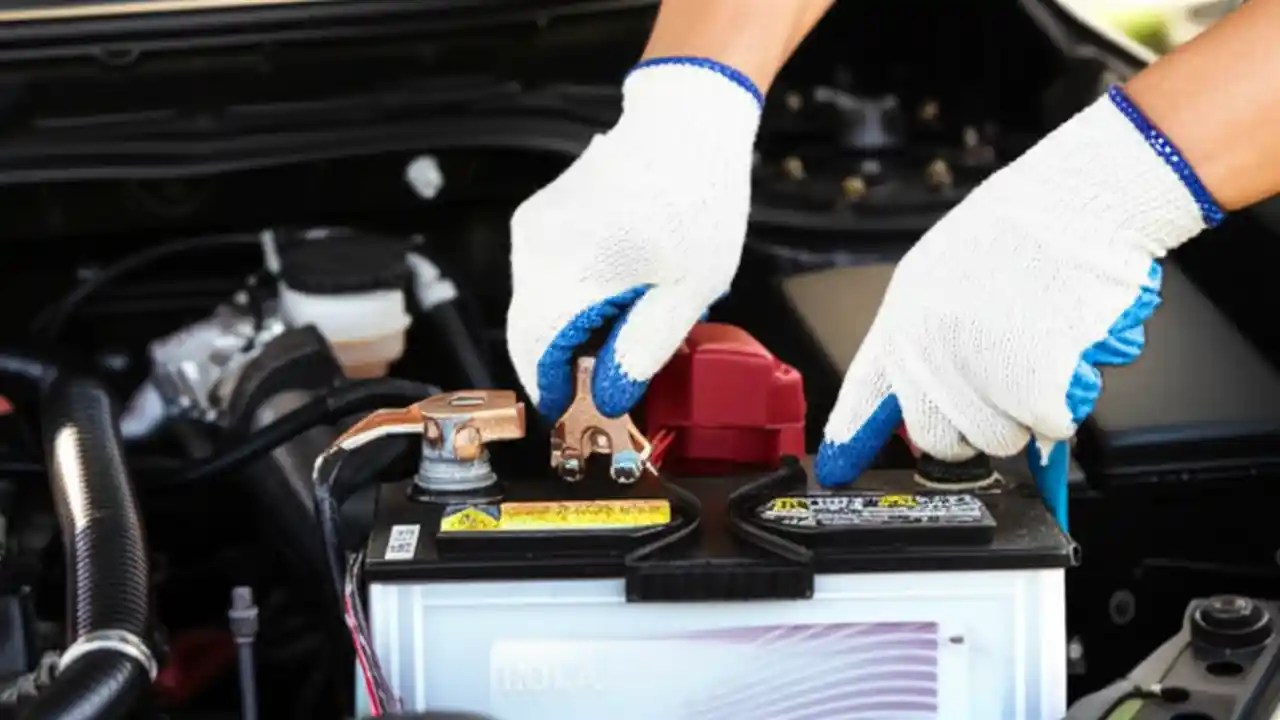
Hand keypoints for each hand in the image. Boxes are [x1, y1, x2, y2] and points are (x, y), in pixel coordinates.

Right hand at [507, 59, 761, 418]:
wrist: (685, 124)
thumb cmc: (694, 200)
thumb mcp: (683, 295)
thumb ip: (640, 354)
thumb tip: (610, 397)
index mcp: (566, 275)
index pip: (535, 354)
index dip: (552, 392)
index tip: (572, 413)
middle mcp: (536, 251)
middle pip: (531, 331)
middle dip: (563, 365)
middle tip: (606, 385)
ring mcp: (535, 229)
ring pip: (536, 304)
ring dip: (569, 330)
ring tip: (625, 332)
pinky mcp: (543, 216)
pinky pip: (544, 274)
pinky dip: (570, 298)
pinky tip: (616, 296)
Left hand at [816, 87, 1223, 488]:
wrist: (1081, 202)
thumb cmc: (1023, 228)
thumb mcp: (943, 275)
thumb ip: (935, 339)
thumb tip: (946, 398)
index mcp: (902, 324)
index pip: (865, 397)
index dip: (851, 437)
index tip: (837, 466)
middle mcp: (928, 356)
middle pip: (942, 441)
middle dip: (976, 425)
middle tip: (1004, 382)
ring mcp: (977, 376)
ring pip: (1002, 439)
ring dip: (1029, 410)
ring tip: (1041, 345)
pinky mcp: (1032, 389)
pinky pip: (1054, 426)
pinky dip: (1070, 398)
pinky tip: (1067, 346)